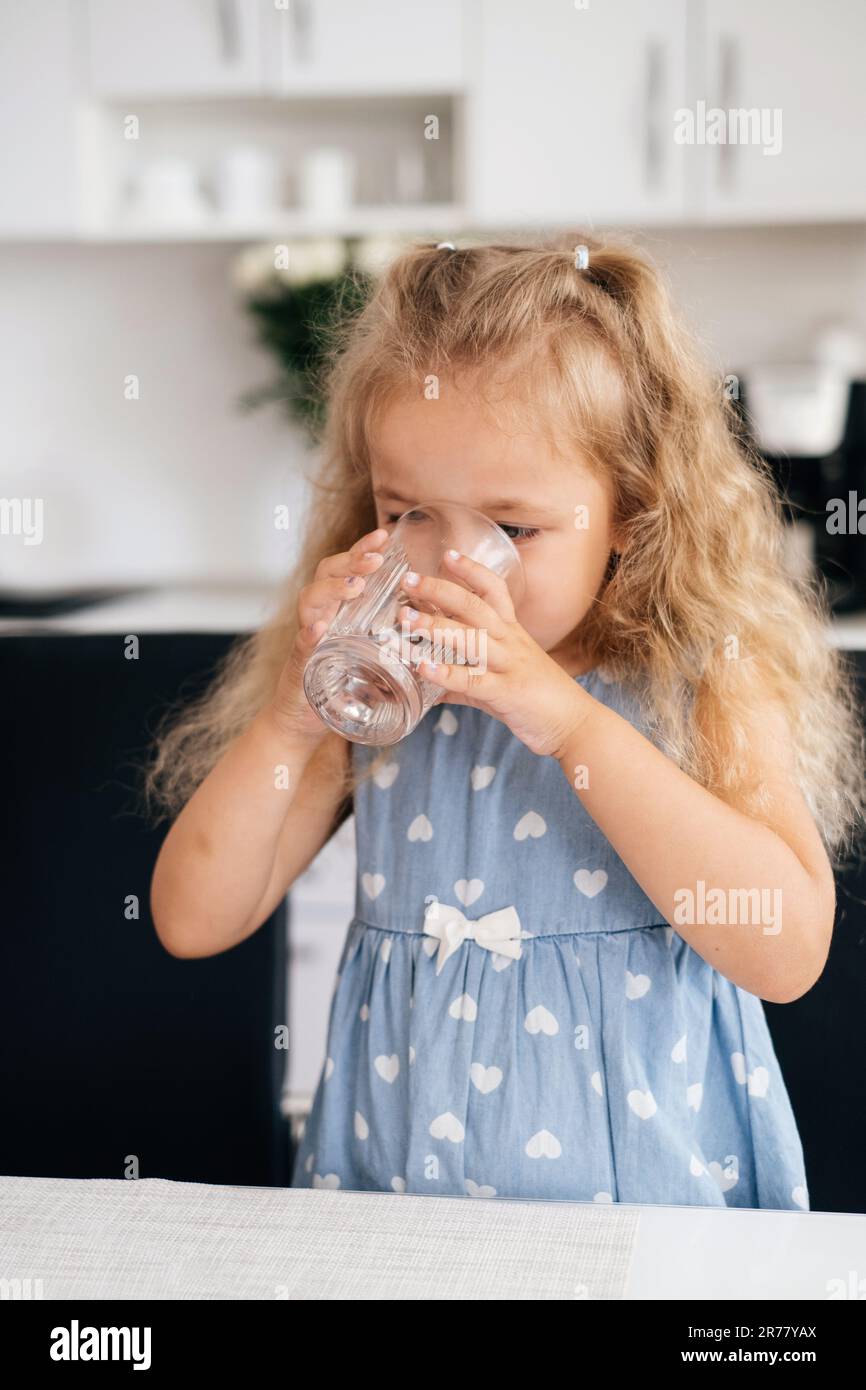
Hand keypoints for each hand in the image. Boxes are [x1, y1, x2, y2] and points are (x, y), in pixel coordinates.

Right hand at [267, 526, 390, 742]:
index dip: (363, 549)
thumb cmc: (341, 687)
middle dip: (351, 562)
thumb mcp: (372, 655)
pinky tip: (319, 628)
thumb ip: (390, 637)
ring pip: (310, 601)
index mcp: (338, 609)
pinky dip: (309, 635)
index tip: (384, 535)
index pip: (348, 569)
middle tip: (375, 560)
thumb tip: (430, 620)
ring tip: (354, 588)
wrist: (304, 722)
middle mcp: (319, 616)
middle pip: (326, 574)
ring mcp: (306, 639)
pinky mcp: (299, 667)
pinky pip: (301, 646)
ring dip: (333, 590)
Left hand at [398, 550, 590, 757]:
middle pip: (474, 606)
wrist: (575, 724)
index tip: (447, 554)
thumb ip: (465, 678)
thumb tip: (431, 680)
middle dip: (440, 590)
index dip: (471, 570)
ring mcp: (509, 666)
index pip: (494, 590)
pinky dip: (446, 673)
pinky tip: (423, 667)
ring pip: (470, 638)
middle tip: (408, 579)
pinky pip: (472, 680)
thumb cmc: (539, 699)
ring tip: (406, 619)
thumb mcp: (502, 679)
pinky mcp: (506, 692)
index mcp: (512, 633)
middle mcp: (510, 642)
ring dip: (435, 626)